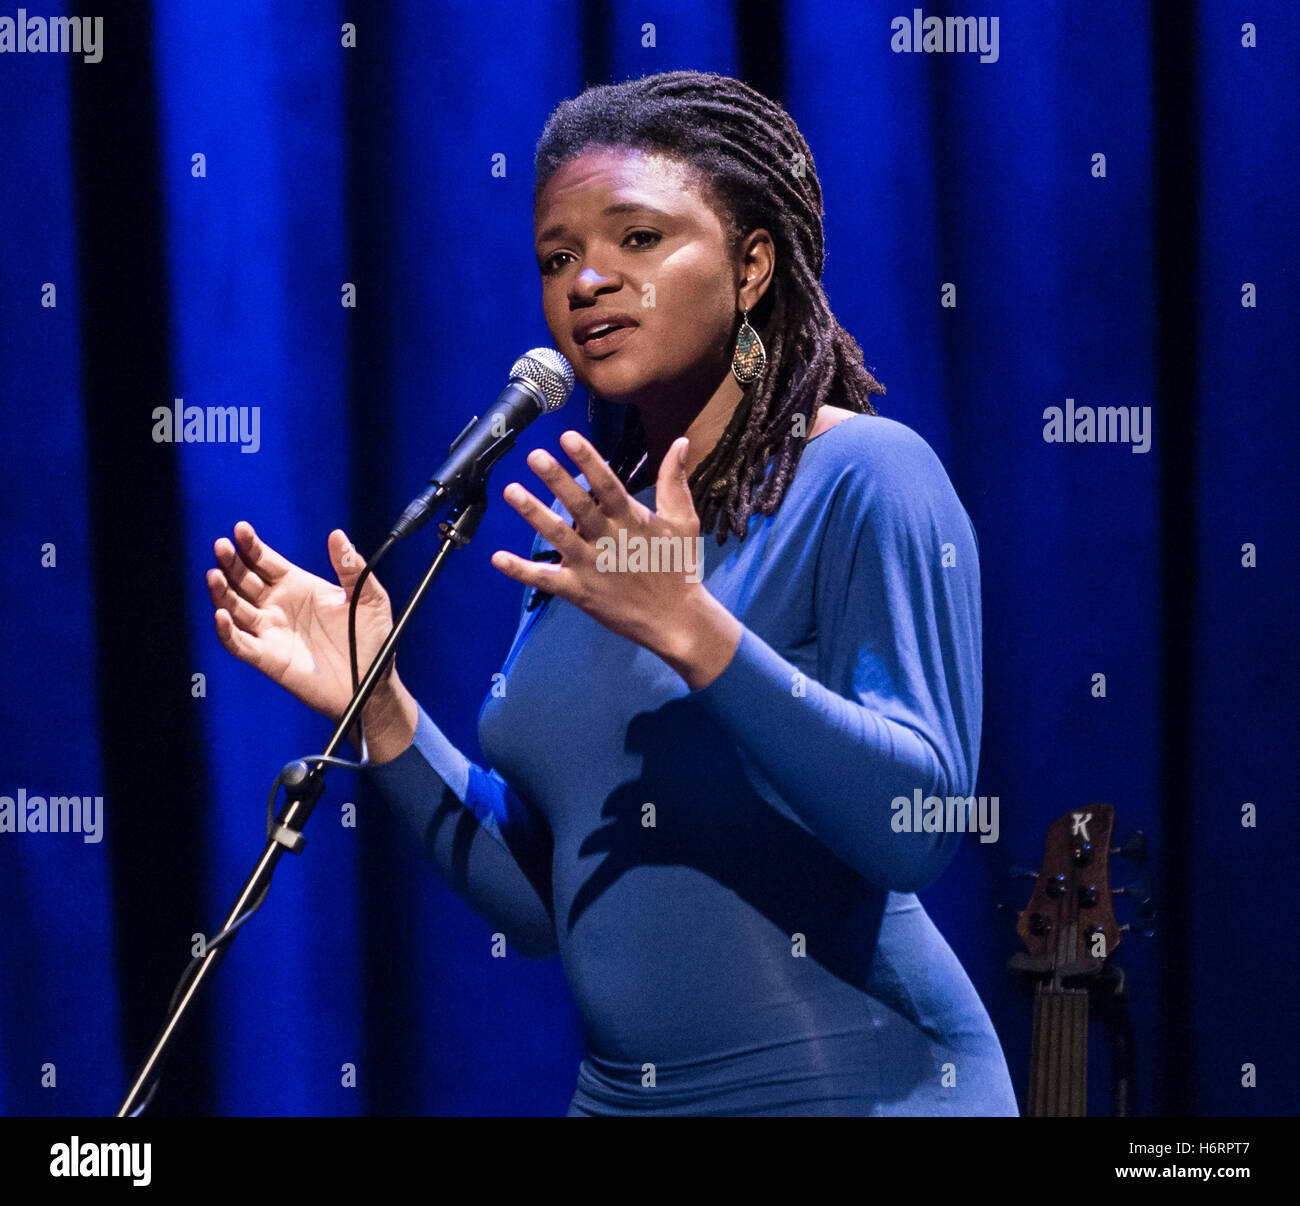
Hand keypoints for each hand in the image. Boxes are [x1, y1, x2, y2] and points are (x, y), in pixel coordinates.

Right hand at [207, 523, 406, 738]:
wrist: (373, 682)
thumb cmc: (373, 639)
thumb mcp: (369, 598)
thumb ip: (352, 567)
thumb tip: (338, 535)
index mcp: (298, 586)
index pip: (265, 560)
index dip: (251, 545)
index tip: (241, 529)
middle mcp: (278, 605)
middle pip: (244, 579)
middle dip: (231, 562)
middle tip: (222, 546)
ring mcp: (270, 631)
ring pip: (234, 607)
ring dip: (222, 592)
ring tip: (215, 575)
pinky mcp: (267, 657)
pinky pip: (239, 643)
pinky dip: (226, 631)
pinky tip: (222, 615)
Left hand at [489, 430, 741, 688]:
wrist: (676, 620)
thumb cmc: (678, 567)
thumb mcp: (684, 521)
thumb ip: (674, 482)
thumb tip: (681, 442)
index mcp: (632, 520)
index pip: (608, 485)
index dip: (588, 461)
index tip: (568, 437)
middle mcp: (609, 540)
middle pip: (580, 506)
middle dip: (557, 481)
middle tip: (535, 456)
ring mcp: (592, 567)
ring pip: (559, 537)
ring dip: (534, 514)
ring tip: (511, 491)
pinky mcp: (579, 592)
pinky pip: (545, 579)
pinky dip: (521, 570)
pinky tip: (497, 558)